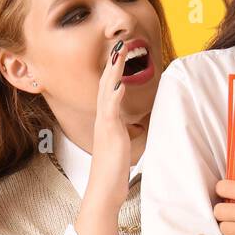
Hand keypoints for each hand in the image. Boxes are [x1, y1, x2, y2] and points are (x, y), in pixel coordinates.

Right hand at [87, 39, 135, 201]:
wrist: (103, 191)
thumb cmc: (113, 171)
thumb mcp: (121, 146)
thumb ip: (125, 133)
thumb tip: (132, 127)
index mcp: (107, 120)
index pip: (109, 89)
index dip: (114, 70)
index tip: (121, 53)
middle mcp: (103, 119)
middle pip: (106, 83)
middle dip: (113, 62)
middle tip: (120, 43)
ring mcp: (105, 125)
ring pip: (107, 91)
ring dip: (113, 70)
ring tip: (119, 52)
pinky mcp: (109, 134)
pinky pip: (110, 110)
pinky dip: (114, 94)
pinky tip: (119, 82)